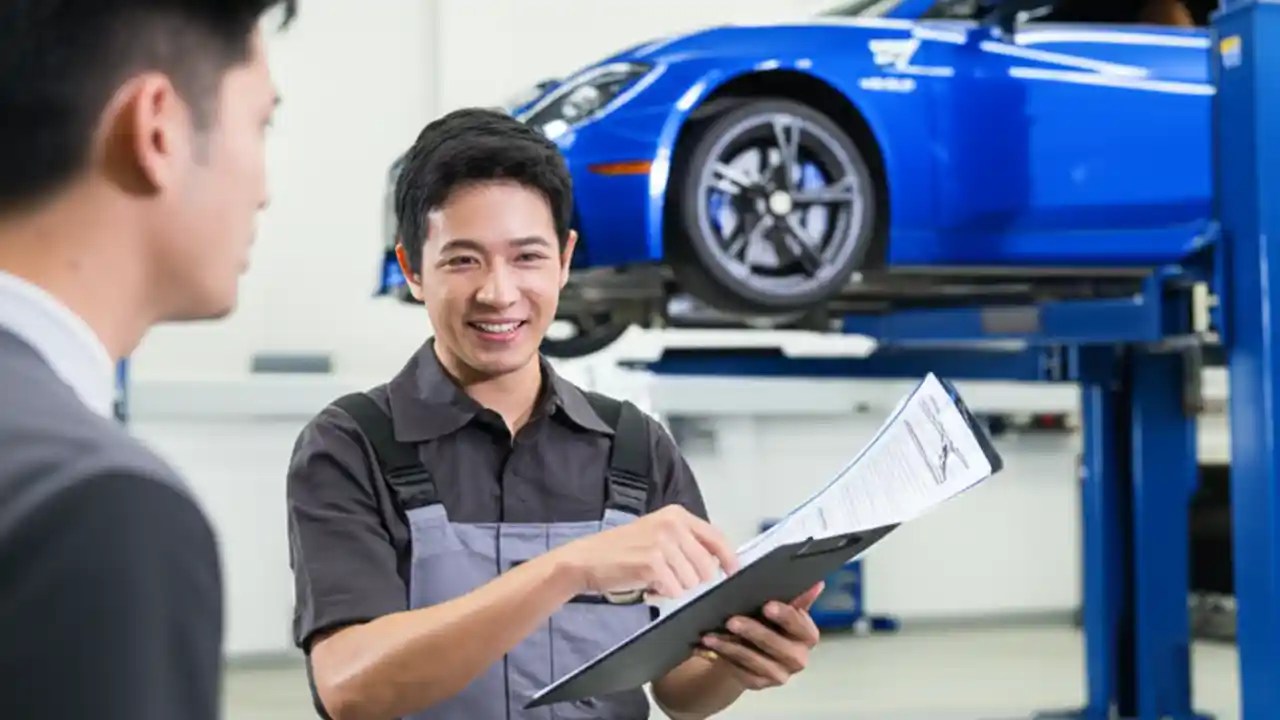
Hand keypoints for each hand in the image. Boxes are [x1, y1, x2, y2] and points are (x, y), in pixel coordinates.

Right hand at [553, 505, 739, 598]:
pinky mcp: (652, 564)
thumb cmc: (621, 549)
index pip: (717, 537)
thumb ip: (686, 542)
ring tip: (655, 579)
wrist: (586, 559)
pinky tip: (648, 585)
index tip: (733, 571)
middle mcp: (672, 525)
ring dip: (676, 587)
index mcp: (677, 515)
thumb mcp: (657, 534)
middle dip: (694, 579)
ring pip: (693, 582)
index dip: (728, 558)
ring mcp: (662, 544)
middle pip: (708, 566)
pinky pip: (675, 591)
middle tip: (670, 577)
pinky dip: (663, 594)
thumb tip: (718, 562)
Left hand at [696, 582, 823, 689]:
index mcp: (807, 636)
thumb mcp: (781, 608)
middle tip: (731, 620)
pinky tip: (708, 646)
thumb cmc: (771, 623)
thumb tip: (817, 583)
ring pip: (753, 660)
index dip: (785, 616)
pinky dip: (722, 656)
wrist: (755, 651)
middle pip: (776, 646)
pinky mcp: (759, 683)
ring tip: (711, 635)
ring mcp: (779, 675)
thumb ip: (796, 598)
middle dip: (753, 632)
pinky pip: (739, 670)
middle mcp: (798, 658)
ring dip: (730, 646)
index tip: (767, 606)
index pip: (800, 625)